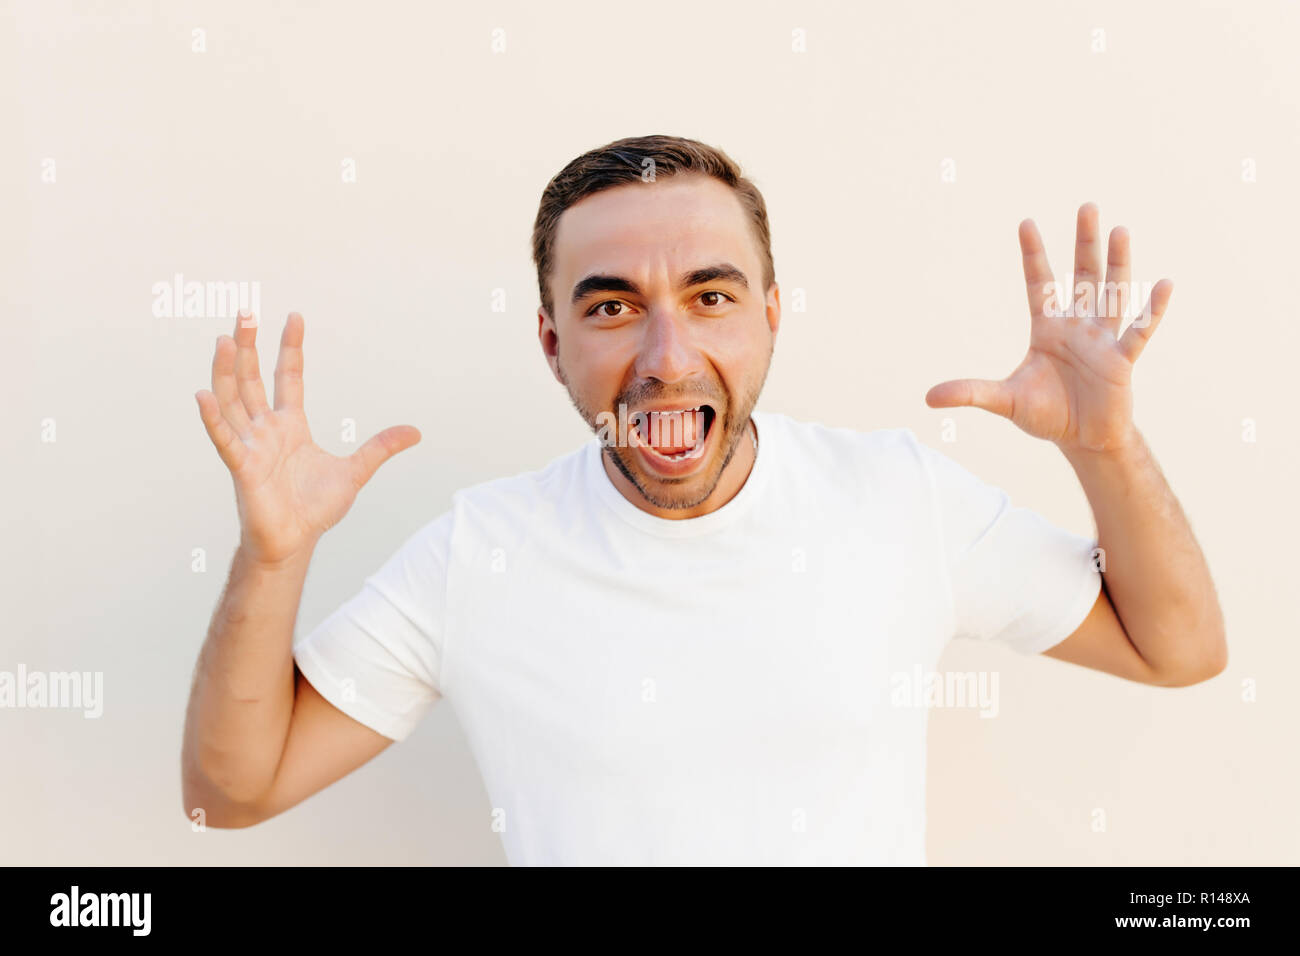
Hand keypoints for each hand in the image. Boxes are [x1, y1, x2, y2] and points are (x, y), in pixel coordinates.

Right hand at [195, 311, 420, 565]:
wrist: (296, 543)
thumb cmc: (315, 509)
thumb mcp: (356, 472)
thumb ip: (380, 448)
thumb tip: (415, 432)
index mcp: (290, 426)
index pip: (288, 376)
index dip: (290, 348)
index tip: (294, 317)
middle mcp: (266, 429)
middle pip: (253, 379)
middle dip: (250, 346)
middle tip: (246, 311)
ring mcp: (251, 445)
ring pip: (233, 400)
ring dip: (227, 371)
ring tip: (225, 339)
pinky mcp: (242, 467)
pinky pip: (225, 438)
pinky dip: (212, 418)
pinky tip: (203, 393)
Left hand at [925, 203, 1171, 454]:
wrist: (1082, 440)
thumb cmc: (1047, 414)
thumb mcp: (1004, 401)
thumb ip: (971, 393)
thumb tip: (928, 398)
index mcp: (1047, 329)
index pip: (1039, 284)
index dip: (1033, 255)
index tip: (1025, 222)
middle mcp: (1077, 326)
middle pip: (1081, 276)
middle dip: (1084, 243)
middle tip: (1087, 206)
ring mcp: (1102, 340)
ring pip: (1111, 293)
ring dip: (1116, 263)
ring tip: (1120, 230)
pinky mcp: (1122, 360)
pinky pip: (1140, 331)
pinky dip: (1152, 310)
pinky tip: (1164, 284)